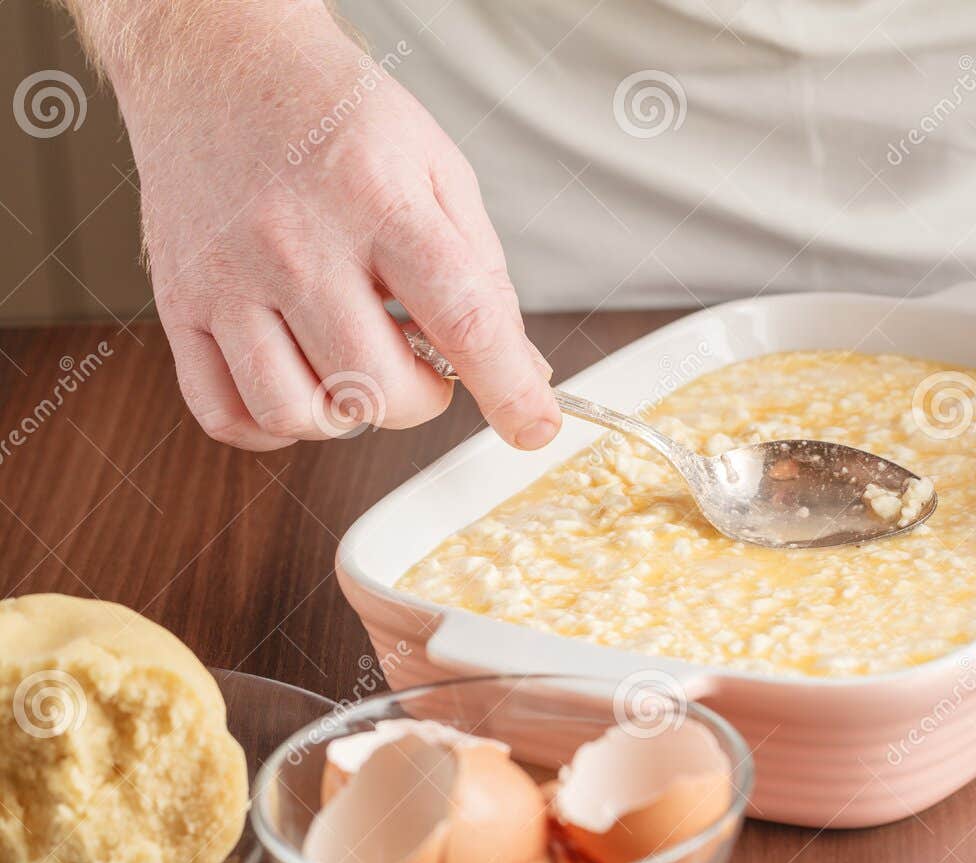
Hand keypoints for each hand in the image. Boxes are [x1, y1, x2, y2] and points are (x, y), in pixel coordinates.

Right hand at [115, 4, 557, 450]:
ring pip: (298, 414)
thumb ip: (482, 273)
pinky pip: (226, 413)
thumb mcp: (437, 168)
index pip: (461, 317)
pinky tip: (303, 388)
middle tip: (424, 363)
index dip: (507, 389)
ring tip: (358, 367)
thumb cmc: (334, 116)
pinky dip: (273, 428)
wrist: (217, 58)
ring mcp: (228, 277)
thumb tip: (523, 368)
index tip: (534, 427)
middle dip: (423, 398)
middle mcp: (296, 242)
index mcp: (379, 200)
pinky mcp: (178, 301)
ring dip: (347, 415)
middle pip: (377, 386)